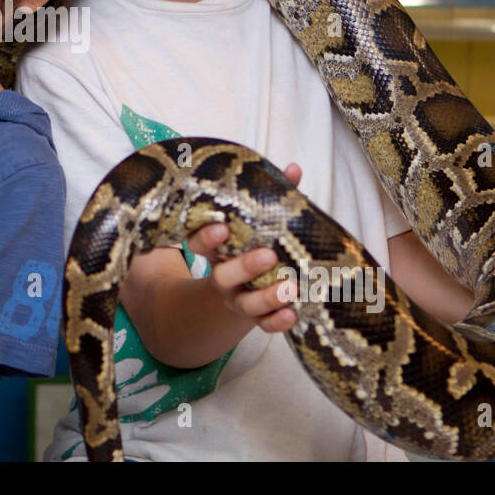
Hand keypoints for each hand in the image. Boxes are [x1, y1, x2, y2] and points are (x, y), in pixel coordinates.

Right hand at [187, 162, 303, 332]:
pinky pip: (263, 324)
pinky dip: (276, 321)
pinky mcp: (256, 317)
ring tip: (290, 288)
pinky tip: (292, 314)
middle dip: (245, 267)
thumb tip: (294, 170)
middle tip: (269, 255)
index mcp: (218, 249)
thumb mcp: (255, 222)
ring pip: (245, 304)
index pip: (200, 244)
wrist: (241, 289)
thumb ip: (272, 198)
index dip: (206, 237)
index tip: (222, 227)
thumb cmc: (252, 244)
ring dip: (266, 297)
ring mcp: (238, 299)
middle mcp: (223, 276)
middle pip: (223, 276)